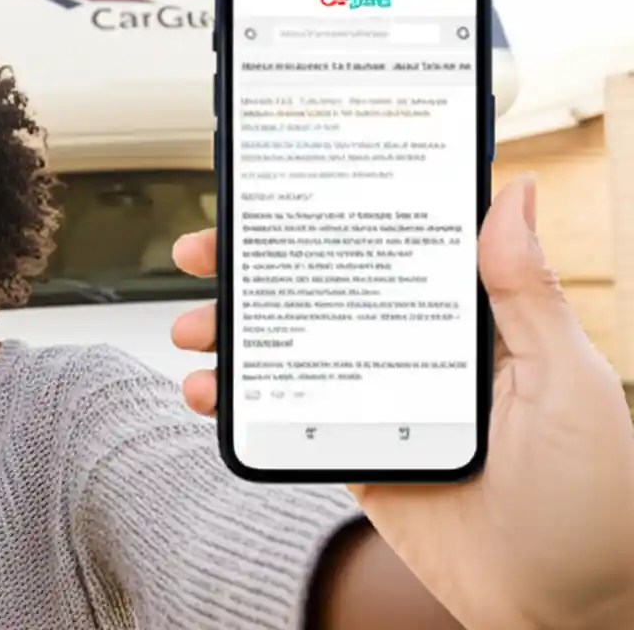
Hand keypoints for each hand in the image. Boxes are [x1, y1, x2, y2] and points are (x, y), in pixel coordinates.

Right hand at [170, 176, 633, 628]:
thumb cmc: (589, 496)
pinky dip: (240, 406)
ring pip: (292, 354)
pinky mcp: (353, 454)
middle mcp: (413, 355)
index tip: (279, 195)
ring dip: (233, 337)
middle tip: (202, 252)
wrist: (555, 606)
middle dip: (253, 271)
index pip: (386, 251)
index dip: (329, 219)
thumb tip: (515, 194)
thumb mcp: (567, 381)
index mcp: (469, 323)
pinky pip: (287, 419)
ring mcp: (377, 405)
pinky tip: (210, 396)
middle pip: (322, 295)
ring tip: (195, 331)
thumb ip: (528, 293)